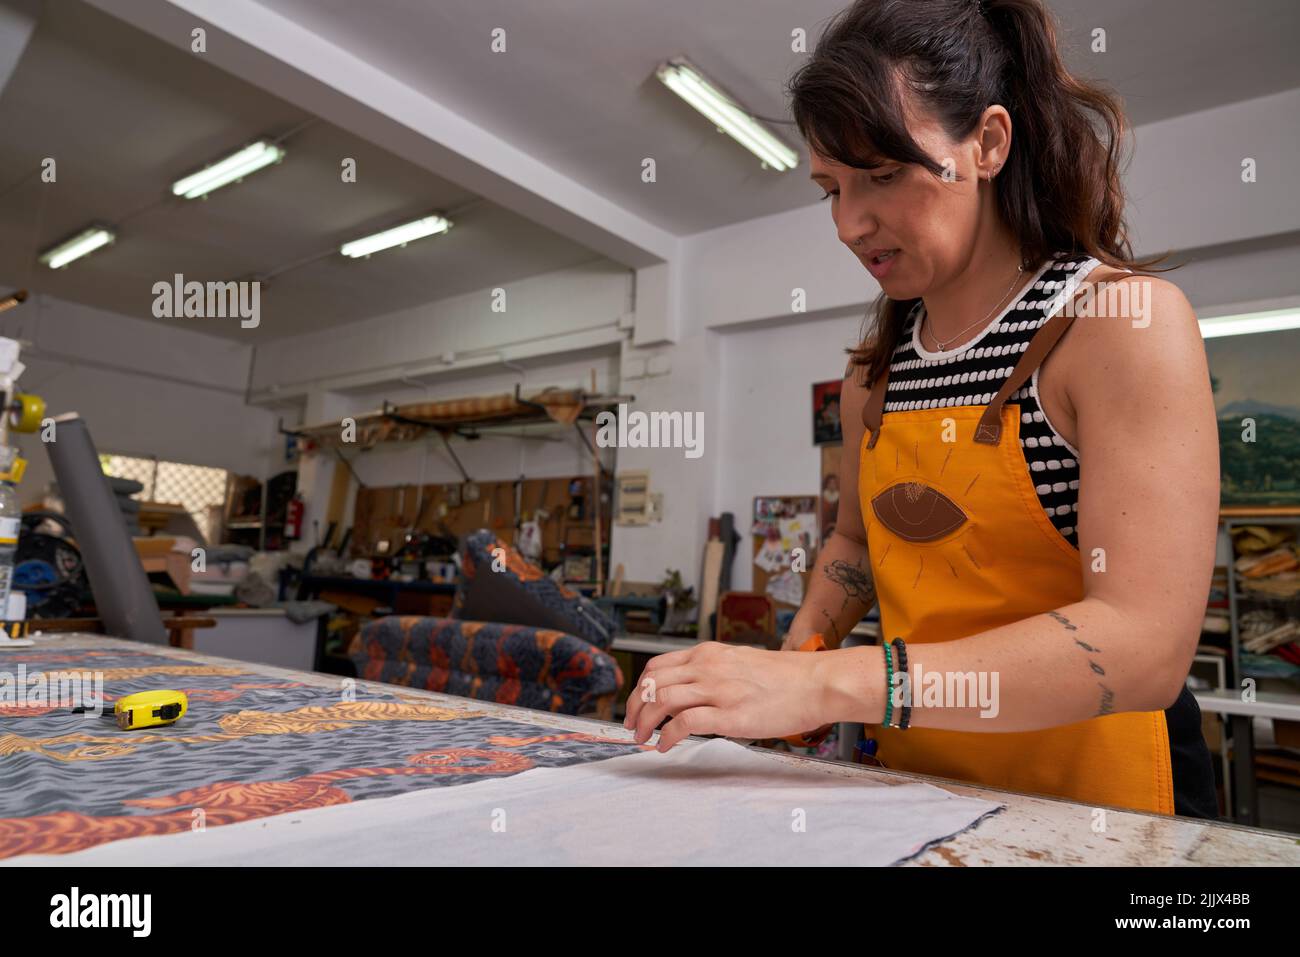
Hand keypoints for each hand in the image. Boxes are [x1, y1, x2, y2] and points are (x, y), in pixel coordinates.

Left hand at [622, 641, 831, 751]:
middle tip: (631, 725)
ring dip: (645, 723)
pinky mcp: (729, 715)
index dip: (639, 688)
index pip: (657, 666)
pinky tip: (665, 746)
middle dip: (634, 706)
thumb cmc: (787, 678)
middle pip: (652, 683)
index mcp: (709, 653)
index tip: (635, 704)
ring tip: (642, 738)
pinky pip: (683, 724)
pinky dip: (667, 737)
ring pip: (661, 701)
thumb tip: (693, 691)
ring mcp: (718, 690)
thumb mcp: (740, 662)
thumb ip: (714, 672)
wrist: (817, 683)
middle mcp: (708, 667)